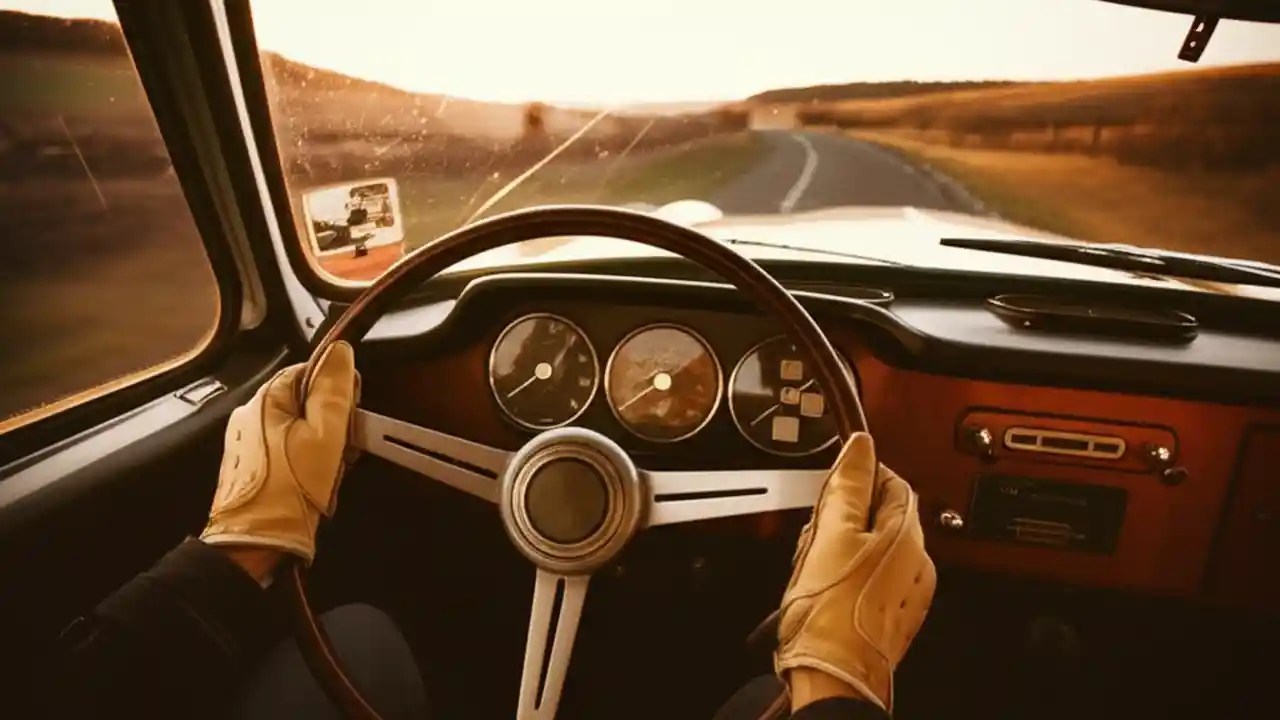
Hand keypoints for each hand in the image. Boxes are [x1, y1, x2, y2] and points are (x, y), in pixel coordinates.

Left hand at [200, 342, 358, 565]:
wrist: (254, 546)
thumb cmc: (291, 487)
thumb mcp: (324, 435)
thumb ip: (334, 390)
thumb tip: (341, 349)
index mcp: (265, 400)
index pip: (309, 371)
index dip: (337, 389)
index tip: (352, 415)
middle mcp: (250, 416)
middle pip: (306, 402)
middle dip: (332, 424)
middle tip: (343, 450)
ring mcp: (248, 444)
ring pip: (301, 430)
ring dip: (324, 447)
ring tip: (331, 473)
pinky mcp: (252, 469)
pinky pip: (290, 453)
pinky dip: (308, 464)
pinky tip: (317, 484)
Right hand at [775, 433, 935, 713]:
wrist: (832, 676)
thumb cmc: (829, 610)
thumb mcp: (832, 532)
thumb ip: (849, 485)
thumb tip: (861, 446)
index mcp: (907, 534)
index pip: (891, 481)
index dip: (858, 478)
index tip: (831, 489)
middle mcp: (917, 561)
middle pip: (881, 515)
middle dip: (845, 519)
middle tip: (816, 536)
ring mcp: (907, 592)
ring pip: (874, 548)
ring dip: (844, 548)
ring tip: (816, 569)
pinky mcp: (892, 616)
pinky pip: (871, 579)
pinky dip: (849, 576)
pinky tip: (826, 590)